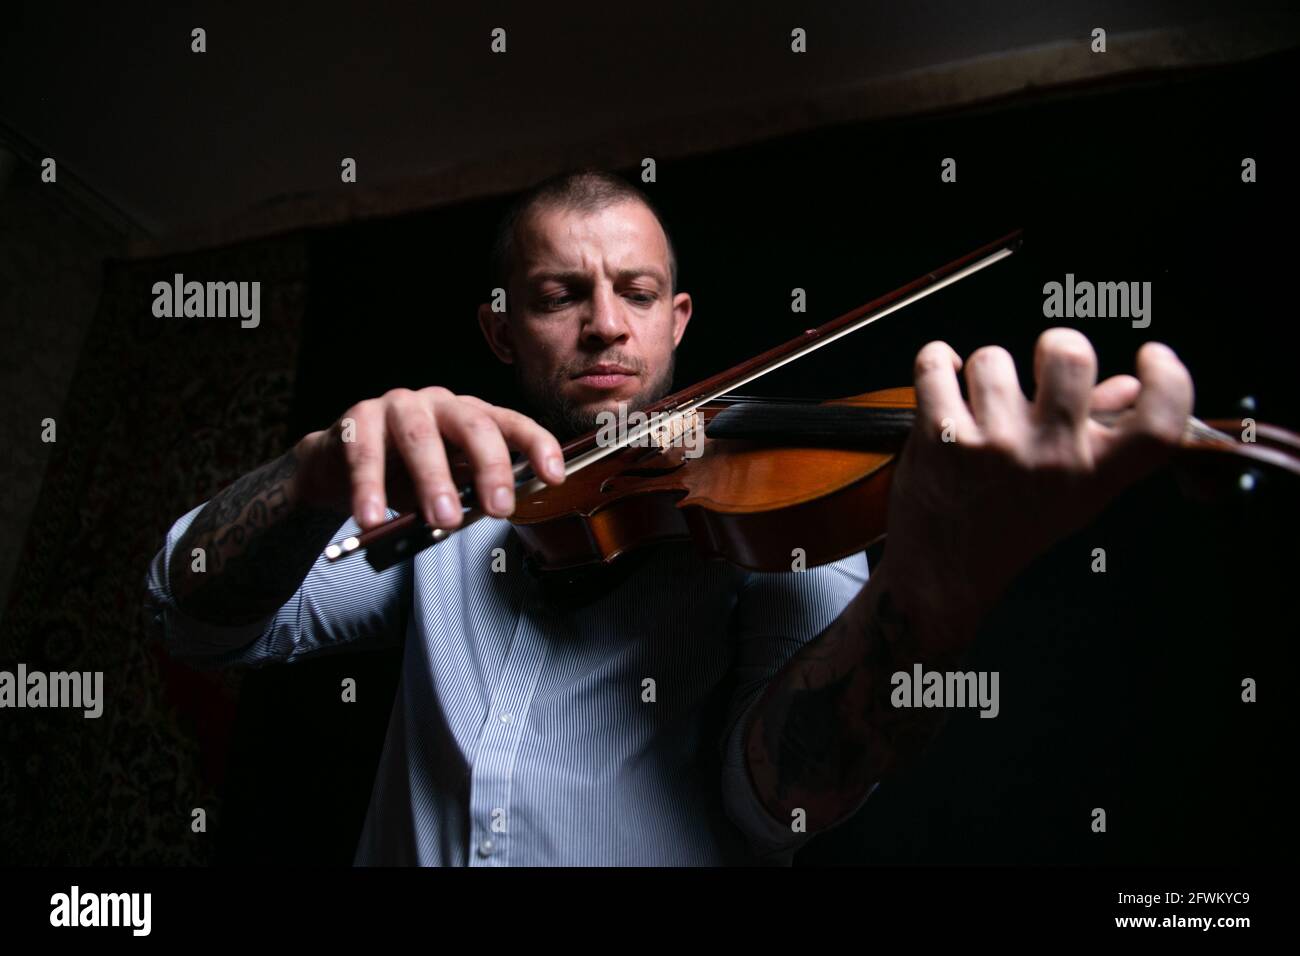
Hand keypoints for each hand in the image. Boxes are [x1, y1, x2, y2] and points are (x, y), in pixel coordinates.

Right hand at [292, 387, 565, 530]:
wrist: (337, 466)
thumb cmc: (403, 475)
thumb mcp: (446, 486)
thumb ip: (468, 494)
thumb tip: (490, 510)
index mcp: (469, 417)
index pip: (511, 424)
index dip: (537, 445)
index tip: (554, 474)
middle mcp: (439, 405)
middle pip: (473, 426)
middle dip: (490, 467)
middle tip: (498, 508)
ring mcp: (398, 407)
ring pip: (421, 438)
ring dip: (434, 481)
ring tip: (441, 519)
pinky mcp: (356, 419)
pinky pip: (364, 453)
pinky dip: (369, 488)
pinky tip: (371, 518)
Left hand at [882, 328, 1192, 649]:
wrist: (944, 570)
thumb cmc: (1012, 523)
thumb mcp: (1072, 491)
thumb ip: (1105, 437)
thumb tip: (1131, 386)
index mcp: (1096, 476)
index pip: (1159, 422)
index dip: (1169, 379)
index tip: (1152, 356)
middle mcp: (1051, 460)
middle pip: (1069, 355)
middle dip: (1054, 345)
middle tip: (1043, 366)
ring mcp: (994, 447)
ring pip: (992, 358)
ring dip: (982, 373)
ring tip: (979, 406)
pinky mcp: (941, 437)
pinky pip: (936, 362)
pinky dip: (936, 363)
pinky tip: (944, 385)